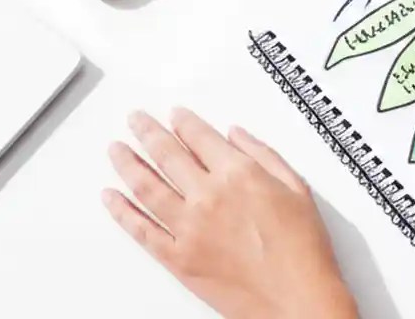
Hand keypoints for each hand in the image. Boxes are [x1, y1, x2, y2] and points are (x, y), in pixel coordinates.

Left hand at [104, 108, 356, 318]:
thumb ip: (264, 154)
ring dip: (126, 163)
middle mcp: (208, 196)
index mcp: (238, 174)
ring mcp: (189, 228)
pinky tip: (111, 198)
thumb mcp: (296, 189)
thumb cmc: (303, 252)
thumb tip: (237, 135)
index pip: (199, 136)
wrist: (299, 302)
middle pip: (167, 154)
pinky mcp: (179, 258)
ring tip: (116, 150)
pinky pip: (141, 230)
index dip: (182, 121)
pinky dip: (121, 211)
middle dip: (147, 132)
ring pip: (146, 186)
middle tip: (135, 120)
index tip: (174, 115)